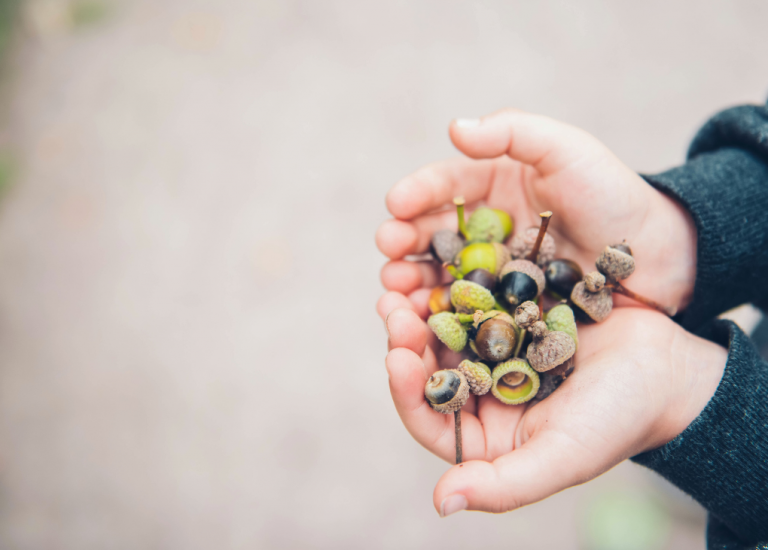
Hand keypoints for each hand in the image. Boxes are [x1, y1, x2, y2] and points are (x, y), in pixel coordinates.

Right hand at [375, 109, 697, 317]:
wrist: (658, 258)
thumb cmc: (613, 196)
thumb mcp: (568, 149)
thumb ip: (513, 132)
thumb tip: (455, 127)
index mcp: (494, 186)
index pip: (445, 185)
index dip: (416, 193)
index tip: (396, 203)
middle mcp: (486, 229)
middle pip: (431, 233)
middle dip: (402, 242)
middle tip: (388, 252)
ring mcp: (492, 273)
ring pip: (439, 274)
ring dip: (410, 281)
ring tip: (394, 290)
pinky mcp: (503, 311)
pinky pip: (464, 311)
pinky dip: (438, 316)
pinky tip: (421, 321)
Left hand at [381, 303, 725, 515]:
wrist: (667, 370)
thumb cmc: (619, 420)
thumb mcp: (564, 456)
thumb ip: (505, 485)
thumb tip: (442, 503)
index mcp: (486, 437)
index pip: (431, 420)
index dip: (408, 392)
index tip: (397, 358)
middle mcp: (484, 397)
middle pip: (430, 371)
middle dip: (407, 341)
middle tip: (393, 308)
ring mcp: (495, 354)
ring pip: (445, 332)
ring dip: (424, 308)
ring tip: (405, 280)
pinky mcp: (512, 318)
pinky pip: (475, 300)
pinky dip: (458, 284)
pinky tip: (445, 264)